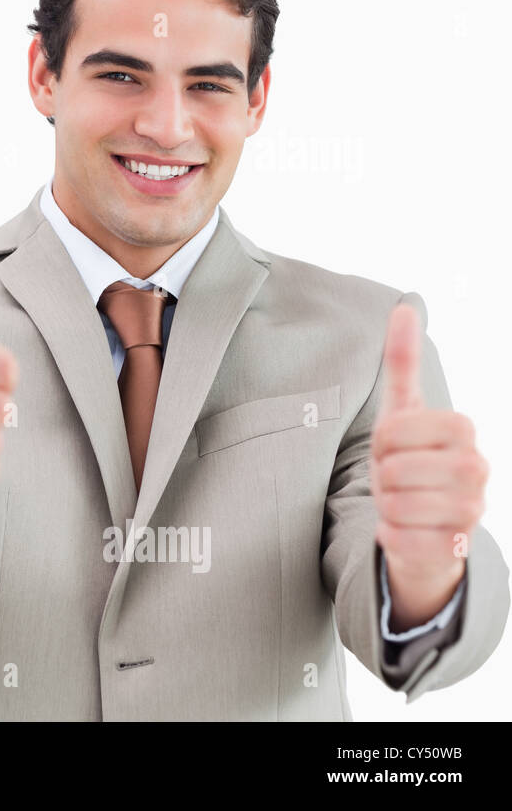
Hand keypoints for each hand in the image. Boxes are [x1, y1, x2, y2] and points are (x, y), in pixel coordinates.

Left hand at [371, 302, 486, 630]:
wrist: (423, 522)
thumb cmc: (409, 460)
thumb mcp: (402, 410)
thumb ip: (403, 361)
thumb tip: (404, 306)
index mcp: (462, 431)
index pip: (394, 429)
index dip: (381, 441)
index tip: (392, 447)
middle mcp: (477, 469)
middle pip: (394, 469)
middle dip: (380, 475)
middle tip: (394, 479)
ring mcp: (472, 511)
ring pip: (396, 505)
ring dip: (383, 506)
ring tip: (399, 503)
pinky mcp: (456, 550)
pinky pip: (398, 539)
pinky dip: (388, 535)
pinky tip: (403, 530)